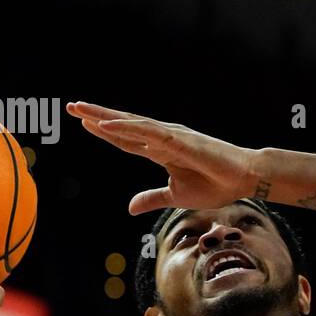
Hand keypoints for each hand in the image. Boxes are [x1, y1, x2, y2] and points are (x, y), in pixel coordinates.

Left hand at [67, 102, 261, 215]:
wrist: (243, 180)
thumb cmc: (215, 185)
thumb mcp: (175, 196)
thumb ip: (152, 198)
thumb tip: (129, 208)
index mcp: (161, 152)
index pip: (127, 140)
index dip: (105, 132)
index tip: (84, 123)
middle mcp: (162, 139)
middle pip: (123, 126)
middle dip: (96, 116)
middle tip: (71, 107)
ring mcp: (169, 137)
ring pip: (130, 124)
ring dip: (104, 116)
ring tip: (80, 110)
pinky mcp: (178, 139)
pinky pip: (145, 132)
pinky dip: (124, 127)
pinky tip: (105, 124)